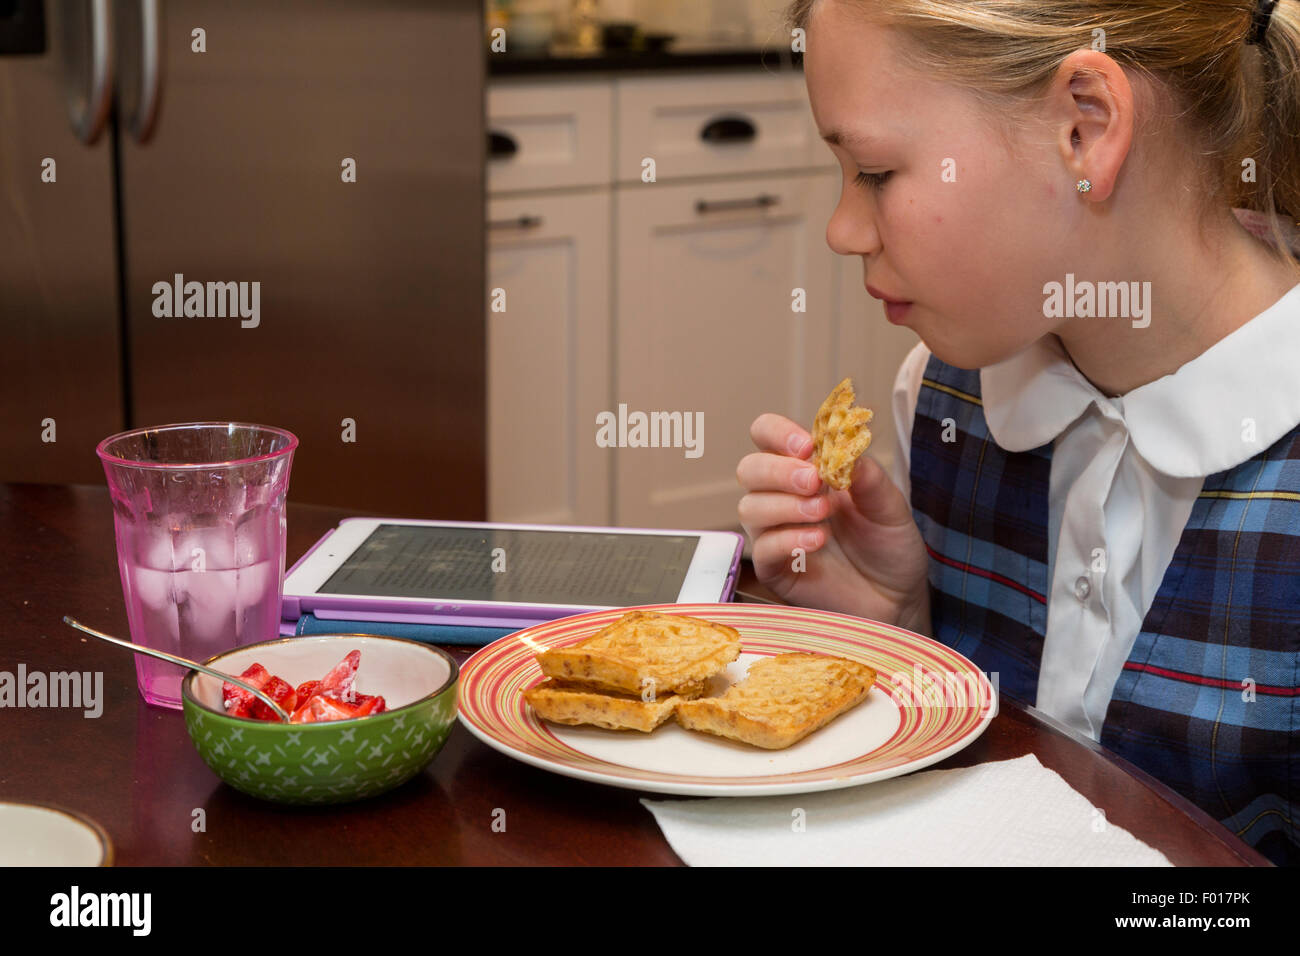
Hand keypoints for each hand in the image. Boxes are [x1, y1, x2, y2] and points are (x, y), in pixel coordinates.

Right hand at [737, 412, 931, 633]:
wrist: (897, 599)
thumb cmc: (889, 548)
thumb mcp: (890, 507)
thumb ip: (868, 477)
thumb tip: (845, 448)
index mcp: (806, 470)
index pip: (768, 436)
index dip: (778, 433)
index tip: (807, 445)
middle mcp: (783, 498)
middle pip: (750, 469)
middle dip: (778, 470)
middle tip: (813, 480)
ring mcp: (775, 533)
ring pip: (750, 506)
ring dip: (785, 504)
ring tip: (822, 512)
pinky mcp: (775, 568)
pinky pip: (762, 547)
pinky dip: (788, 538)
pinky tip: (817, 539)